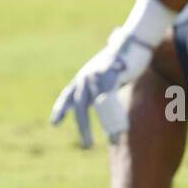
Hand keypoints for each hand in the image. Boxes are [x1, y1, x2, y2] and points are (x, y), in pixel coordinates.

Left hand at [49, 29, 152, 148]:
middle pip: (80, 106)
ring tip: (113, 141)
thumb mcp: (105, 73)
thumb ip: (100, 85)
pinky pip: (110, 101)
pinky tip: (119, 127)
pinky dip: (115, 117)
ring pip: (98, 107)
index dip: (61, 109)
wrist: (134, 42)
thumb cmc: (121, 58)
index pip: (68, 95)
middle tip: (86, 146)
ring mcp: (98, 77)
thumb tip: (101, 100)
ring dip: (105, 126)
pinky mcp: (111, 77)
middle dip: (83, 128)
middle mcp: (86, 77)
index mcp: (83, 77)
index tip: (54, 123)